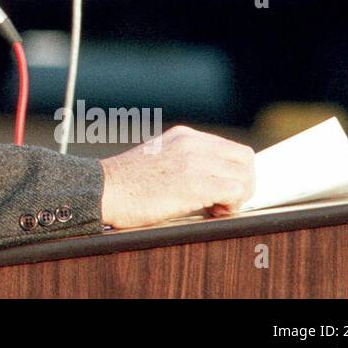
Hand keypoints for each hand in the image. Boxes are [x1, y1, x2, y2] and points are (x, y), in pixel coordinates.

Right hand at [99, 124, 254, 228]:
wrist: (103, 190)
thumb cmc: (125, 184)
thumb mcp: (157, 159)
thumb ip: (183, 161)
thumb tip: (210, 181)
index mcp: (183, 136)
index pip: (230, 149)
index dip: (234, 172)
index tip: (224, 189)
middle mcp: (192, 143)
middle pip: (245, 158)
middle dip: (243, 183)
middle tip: (223, 201)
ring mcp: (194, 161)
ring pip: (245, 175)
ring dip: (237, 196)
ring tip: (214, 208)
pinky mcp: (195, 183)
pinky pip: (236, 191)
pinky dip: (232, 205)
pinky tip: (211, 211)